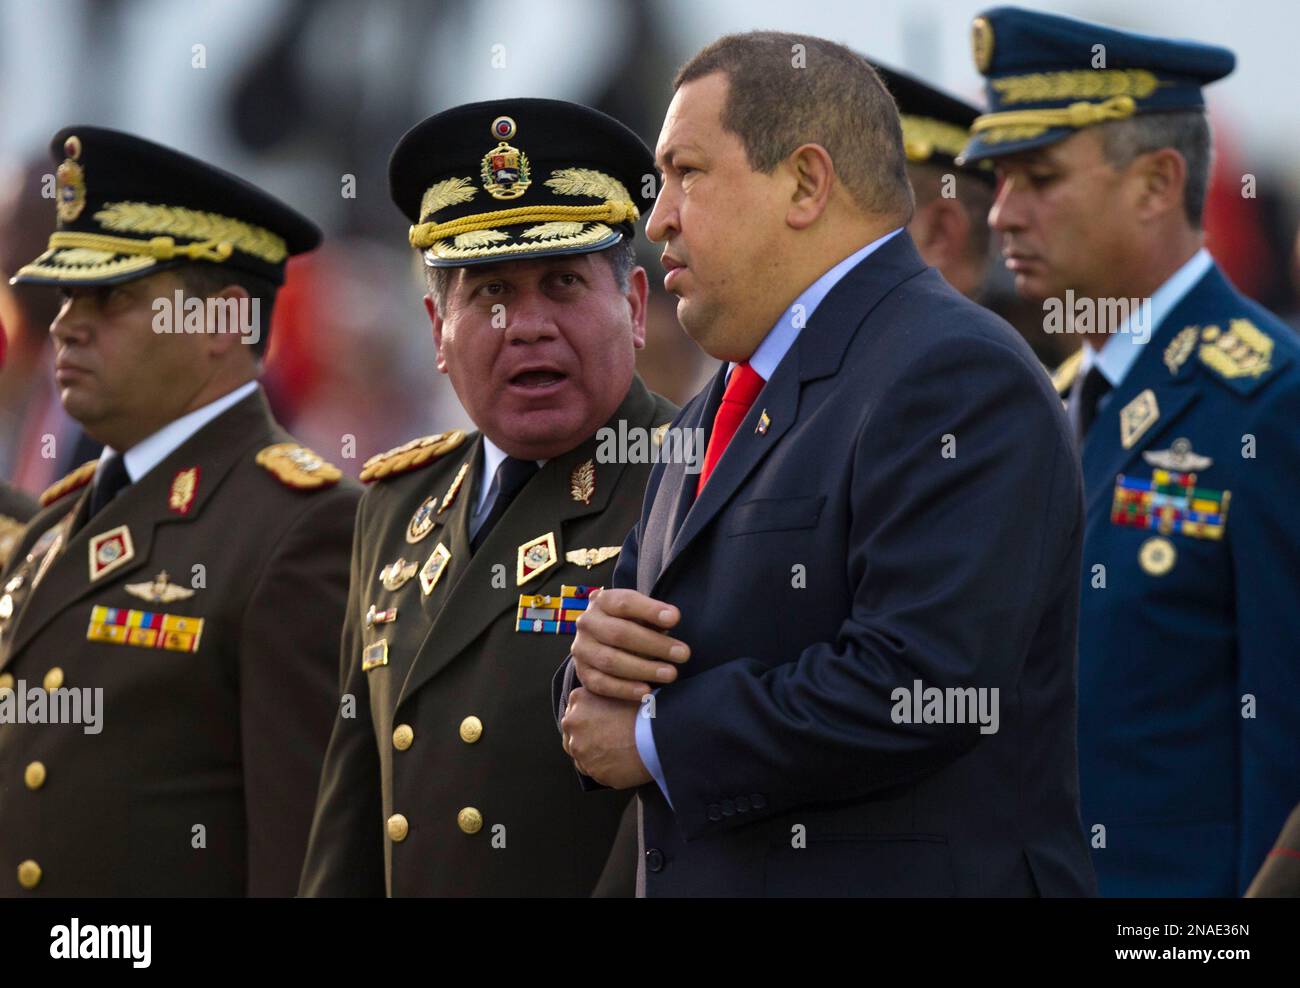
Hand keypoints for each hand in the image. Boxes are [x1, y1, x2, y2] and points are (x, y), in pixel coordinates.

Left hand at [561, 686, 650, 788]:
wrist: (660, 733)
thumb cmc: (645, 707)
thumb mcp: (620, 689)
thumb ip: (603, 695)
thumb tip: (604, 702)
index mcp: (578, 699)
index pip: (575, 711)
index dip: (590, 718)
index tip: (605, 722)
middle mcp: (572, 724)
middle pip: (574, 735)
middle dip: (588, 737)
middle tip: (611, 738)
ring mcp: (581, 750)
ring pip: (583, 755)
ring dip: (595, 755)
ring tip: (619, 751)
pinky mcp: (594, 771)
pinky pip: (596, 772)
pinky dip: (606, 769)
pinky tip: (623, 762)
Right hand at [571, 588, 689, 701]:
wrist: (603, 642)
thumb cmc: (630, 624)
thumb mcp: (640, 614)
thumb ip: (653, 617)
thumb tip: (671, 619)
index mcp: (602, 601)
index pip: (625, 603)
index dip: (650, 610)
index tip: (674, 619)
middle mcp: (587, 623)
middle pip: (620, 633)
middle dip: (654, 644)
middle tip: (683, 653)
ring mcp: (581, 649)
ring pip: (611, 661)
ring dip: (643, 669)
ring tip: (671, 674)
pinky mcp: (583, 673)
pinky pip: (602, 684)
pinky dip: (625, 689)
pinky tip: (646, 691)